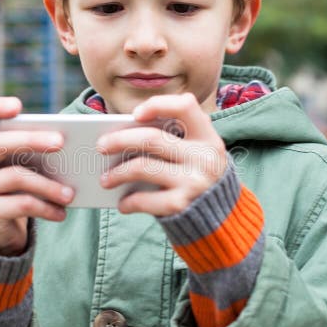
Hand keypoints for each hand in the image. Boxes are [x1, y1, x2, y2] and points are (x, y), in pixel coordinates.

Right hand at [0, 97, 73, 255]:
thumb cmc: (9, 192)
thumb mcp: (12, 168)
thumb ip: (24, 153)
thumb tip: (62, 142)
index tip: (18, 105)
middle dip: (31, 139)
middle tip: (61, 141)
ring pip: (15, 176)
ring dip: (48, 184)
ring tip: (71, 193)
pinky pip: (21, 204)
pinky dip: (46, 207)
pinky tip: (61, 212)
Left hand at [96, 93, 227, 215]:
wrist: (226, 221)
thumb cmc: (199, 179)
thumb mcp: (197, 155)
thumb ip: (173, 142)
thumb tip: (121, 139)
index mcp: (207, 137)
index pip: (185, 106)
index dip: (158, 105)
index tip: (135, 114)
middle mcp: (204, 157)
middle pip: (152, 138)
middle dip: (120, 140)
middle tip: (100, 146)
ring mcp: (195, 181)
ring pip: (142, 167)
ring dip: (117, 173)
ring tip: (104, 179)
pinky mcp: (183, 205)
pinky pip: (145, 199)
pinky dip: (129, 202)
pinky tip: (122, 203)